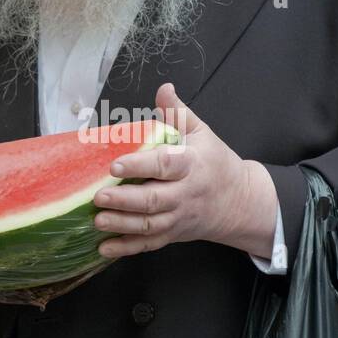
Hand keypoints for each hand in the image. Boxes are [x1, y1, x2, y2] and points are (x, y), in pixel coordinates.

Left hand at [92, 84, 277, 259]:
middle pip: (155, 200)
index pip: (166, 165)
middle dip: (125, 200)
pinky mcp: (173, 234)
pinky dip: (127, 248)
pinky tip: (105, 248)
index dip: (140, 165)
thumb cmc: (215, 163)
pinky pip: (149, 244)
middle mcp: (185, 194)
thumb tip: (164, 89)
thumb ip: (179, 113)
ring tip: (98, 220)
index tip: (116, 164)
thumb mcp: (202, 133)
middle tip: (99, 196)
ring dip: (122, 225)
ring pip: (150, 225)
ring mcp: (179, 217)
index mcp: (191, 164)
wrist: (239, 201)